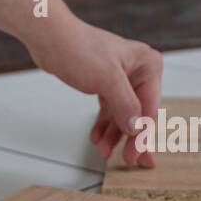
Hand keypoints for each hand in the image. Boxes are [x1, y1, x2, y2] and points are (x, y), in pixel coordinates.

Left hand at [28, 18, 163, 167]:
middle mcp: (138, 72)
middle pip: (138, 113)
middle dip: (131, 138)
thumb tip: (138, 128)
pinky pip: (109, 110)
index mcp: (148, 66)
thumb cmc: (79, 49)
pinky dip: (103, 125)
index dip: (142, 136)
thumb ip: (125, 105)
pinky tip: (97, 138)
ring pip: (122, 114)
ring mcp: (121, 79)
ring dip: (114, 134)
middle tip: (130, 162)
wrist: (51, 38)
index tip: (135, 156)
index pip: (148, 109)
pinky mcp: (104, 84)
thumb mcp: (107, 80)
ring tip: (103, 152)